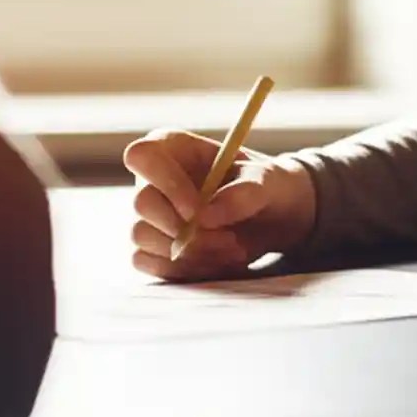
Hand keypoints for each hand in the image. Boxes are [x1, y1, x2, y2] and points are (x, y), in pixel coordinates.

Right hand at [122, 129, 316, 280]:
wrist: (274, 219)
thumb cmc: (265, 186)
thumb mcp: (268, 181)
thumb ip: (244, 191)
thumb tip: (206, 217)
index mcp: (173, 147)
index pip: (142, 155)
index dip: (166, 183)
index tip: (197, 211)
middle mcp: (153, 179)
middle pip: (142, 203)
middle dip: (186, 230)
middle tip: (230, 240)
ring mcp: (150, 215)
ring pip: (143, 236)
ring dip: (190, 253)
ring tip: (233, 250)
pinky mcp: (152, 247)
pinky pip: (146, 262)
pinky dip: (182, 269)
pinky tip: (215, 262)